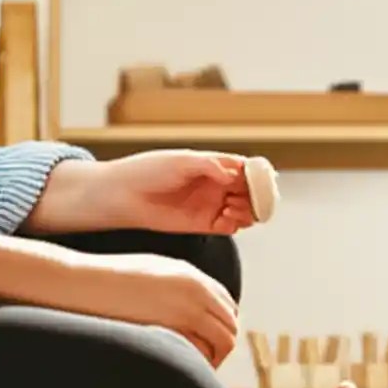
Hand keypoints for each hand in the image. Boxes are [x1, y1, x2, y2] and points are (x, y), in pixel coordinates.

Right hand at [59, 252, 239, 366]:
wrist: (85, 284)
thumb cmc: (111, 278)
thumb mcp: (156, 269)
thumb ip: (183, 284)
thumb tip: (196, 306)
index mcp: (194, 276)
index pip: (229, 306)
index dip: (224, 326)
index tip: (214, 340)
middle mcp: (197, 291)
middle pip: (231, 325)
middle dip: (223, 345)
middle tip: (208, 361)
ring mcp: (186, 310)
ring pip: (224, 341)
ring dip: (215, 357)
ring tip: (199, 369)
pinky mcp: (173, 329)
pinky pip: (202, 351)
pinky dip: (200, 362)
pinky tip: (186, 369)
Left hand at [100, 150, 256, 234]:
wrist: (123, 195)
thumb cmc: (148, 171)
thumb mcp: (182, 161)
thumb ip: (210, 166)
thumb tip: (235, 174)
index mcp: (213, 165)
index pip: (246, 168)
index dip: (258, 174)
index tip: (264, 178)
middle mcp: (216, 185)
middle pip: (250, 191)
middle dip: (257, 195)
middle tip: (255, 198)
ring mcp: (211, 204)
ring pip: (245, 210)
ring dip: (248, 210)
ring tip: (235, 207)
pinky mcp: (204, 224)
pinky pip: (230, 226)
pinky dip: (236, 223)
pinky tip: (227, 217)